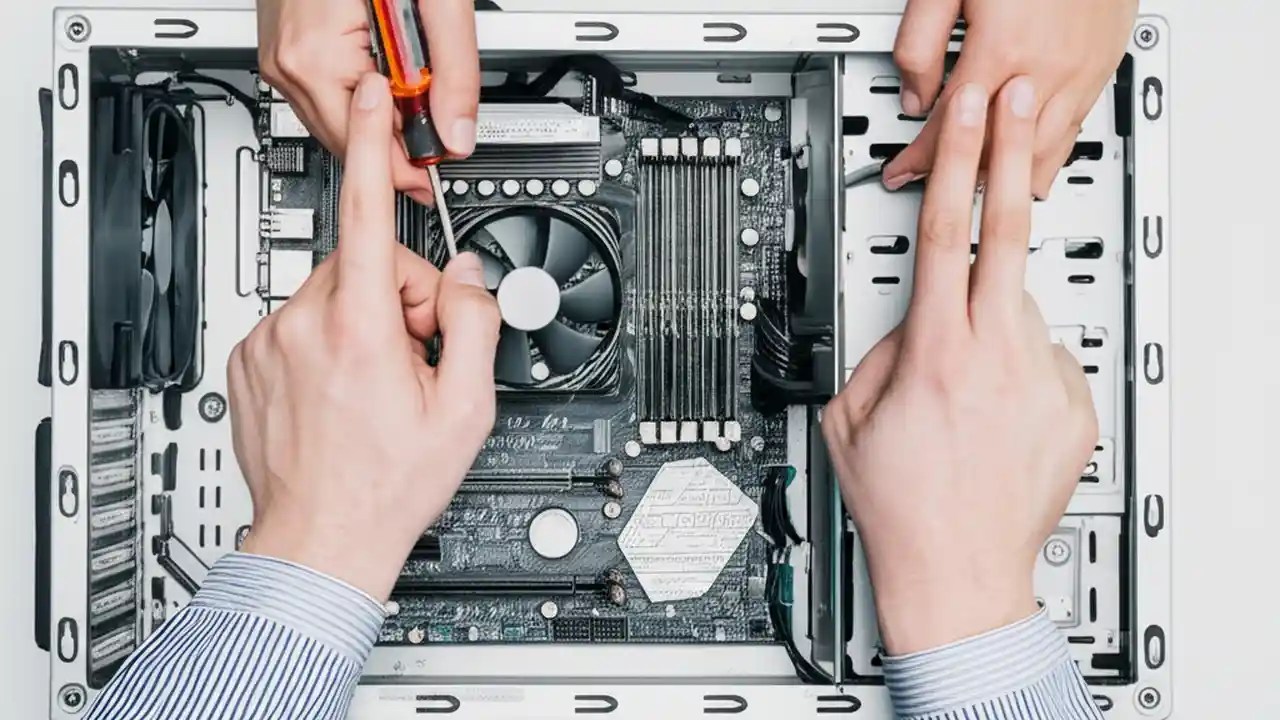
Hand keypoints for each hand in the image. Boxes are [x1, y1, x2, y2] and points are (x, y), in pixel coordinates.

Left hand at [232, 74, 500, 600]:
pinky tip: (345, 391)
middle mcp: (303, 326)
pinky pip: (299, 322)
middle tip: (418, 356)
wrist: (321, 538)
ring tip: (379, 385)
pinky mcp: (248, 359)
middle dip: (401, 295)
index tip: (372, 108)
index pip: (364, 214)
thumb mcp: (466, 408)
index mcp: (359, 331)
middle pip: (363, 262)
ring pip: (331, 293)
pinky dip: (327, 341)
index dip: (371, 149)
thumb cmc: (389, 484)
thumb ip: (475, 323)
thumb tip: (470, 279)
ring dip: (364, 322)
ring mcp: (269, 343)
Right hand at [257, 0, 479, 204]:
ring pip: (336, 120)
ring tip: (418, 99)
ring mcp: (280, 56)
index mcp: (316, 57)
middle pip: (348, 140)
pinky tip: (388, 80)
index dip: (412, 161)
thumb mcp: (437, 3)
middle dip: (398, 143)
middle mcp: (287, 62)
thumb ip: (453, 72)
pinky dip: (361, 96)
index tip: (441, 164)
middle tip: (440, 138)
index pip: (368, 146)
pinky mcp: (285, 45)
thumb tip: (458, 133)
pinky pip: (325, 93)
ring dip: (381, 120)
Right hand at [823, 78, 1096, 654]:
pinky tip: (992, 414)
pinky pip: (1045, 360)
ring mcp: (1041, 383)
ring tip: (964, 388)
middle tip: (1014, 107)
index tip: (967, 120)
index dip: (955, 164)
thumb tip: (902, 326)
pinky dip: (1019, 368)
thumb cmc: (901, 509)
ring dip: (993, 318)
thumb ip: (874, 354)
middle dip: (1010, 156)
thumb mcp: (847, 421)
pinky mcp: (1074, 410)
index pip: (943, 235)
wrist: (958, 575)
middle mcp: (994, 359)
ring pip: (1019, 307)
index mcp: (933, 355)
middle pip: (1008, 233)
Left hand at [883, 0, 1137, 196]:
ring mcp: (1079, 71)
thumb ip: (921, 42)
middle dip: (957, 175)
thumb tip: (913, 94)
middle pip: (993, 150)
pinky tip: (1033, 170)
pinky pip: (1073, 132)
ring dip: (1002, 177)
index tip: (899, 170)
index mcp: (1000, 48)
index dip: (918, 156)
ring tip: (974, 187)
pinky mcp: (1103, 67)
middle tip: (929, 185)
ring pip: (1038, 152)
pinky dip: (1047, 158)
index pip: (948, 125)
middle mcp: (1043, 69)